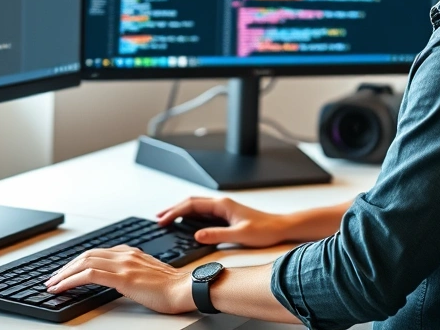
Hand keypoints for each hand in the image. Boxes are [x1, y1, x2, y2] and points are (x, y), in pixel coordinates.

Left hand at [44, 245, 193, 313]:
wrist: (186, 289)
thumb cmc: (173, 288)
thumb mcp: (148, 275)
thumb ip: (133, 272)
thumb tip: (120, 280)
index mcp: (131, 253)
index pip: (97, 253)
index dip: (78, 261)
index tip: (67, 271)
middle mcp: (125, 254)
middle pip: (86, 255)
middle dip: (66, 266)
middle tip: (54, 278)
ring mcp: (123, 265)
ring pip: (84, 262)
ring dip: (64, 273)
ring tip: (53, 284)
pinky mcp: (122, 278)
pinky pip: (89, 275)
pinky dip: (71, 280)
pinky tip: (62, 287)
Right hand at [156, 196, 288, 247]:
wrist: (281, 227)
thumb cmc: (265, 230)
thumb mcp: (240, 235)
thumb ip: (218, 235)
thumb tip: (197, 235)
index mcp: (222, 205)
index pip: (192, 205)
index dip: (175, 212)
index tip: (163, 219)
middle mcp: (221, 204)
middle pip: (191, 203)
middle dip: (173, 209)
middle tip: (158, 217)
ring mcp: (223, 209)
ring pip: (196, 207)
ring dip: (180, 212)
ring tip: (167, 218)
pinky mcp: (226, 215)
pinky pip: (202, 213)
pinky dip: (189, 216)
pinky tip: (185, 223)